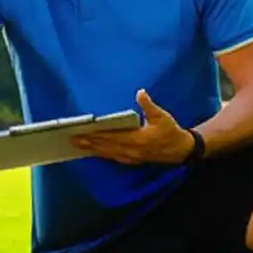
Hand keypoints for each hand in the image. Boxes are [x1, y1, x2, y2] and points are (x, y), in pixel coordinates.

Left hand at [71, 90, 194, 164]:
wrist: (180, 150)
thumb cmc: (170, 131)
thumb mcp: (162, 116)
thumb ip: (149, 105)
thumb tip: (140, 93)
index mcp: (137, 139)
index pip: (111, 137)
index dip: (96, 135)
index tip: (82, 132)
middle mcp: (131, 150)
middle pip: (106, 147)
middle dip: (88, 144)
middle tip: (72, 140)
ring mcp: (131, 157)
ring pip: (108, 154)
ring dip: (93, 150)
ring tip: (78, 146)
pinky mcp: (132, 160)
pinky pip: (113, 157)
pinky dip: (102, 154)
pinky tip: (94, 151)